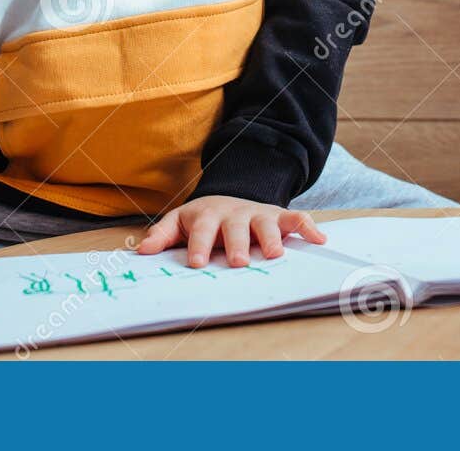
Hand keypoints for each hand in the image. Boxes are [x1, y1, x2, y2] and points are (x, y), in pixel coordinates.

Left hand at [133, 195, 326, 267]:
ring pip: (267, 222)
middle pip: (235, 227)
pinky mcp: (279, 216)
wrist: (230, 197)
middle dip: (237, 243)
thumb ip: (162, 236)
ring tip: (274, 255)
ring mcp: (258, 214)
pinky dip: (308, 227)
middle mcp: (234, 213)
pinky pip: (296, 218)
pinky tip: (319, 240)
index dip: (198, 245)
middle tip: (238, 262)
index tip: (195, 262)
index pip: (200, 230)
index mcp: (207, 215)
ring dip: (271, 237)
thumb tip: (140, 251)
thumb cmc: (203, 219)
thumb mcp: (179, 222)